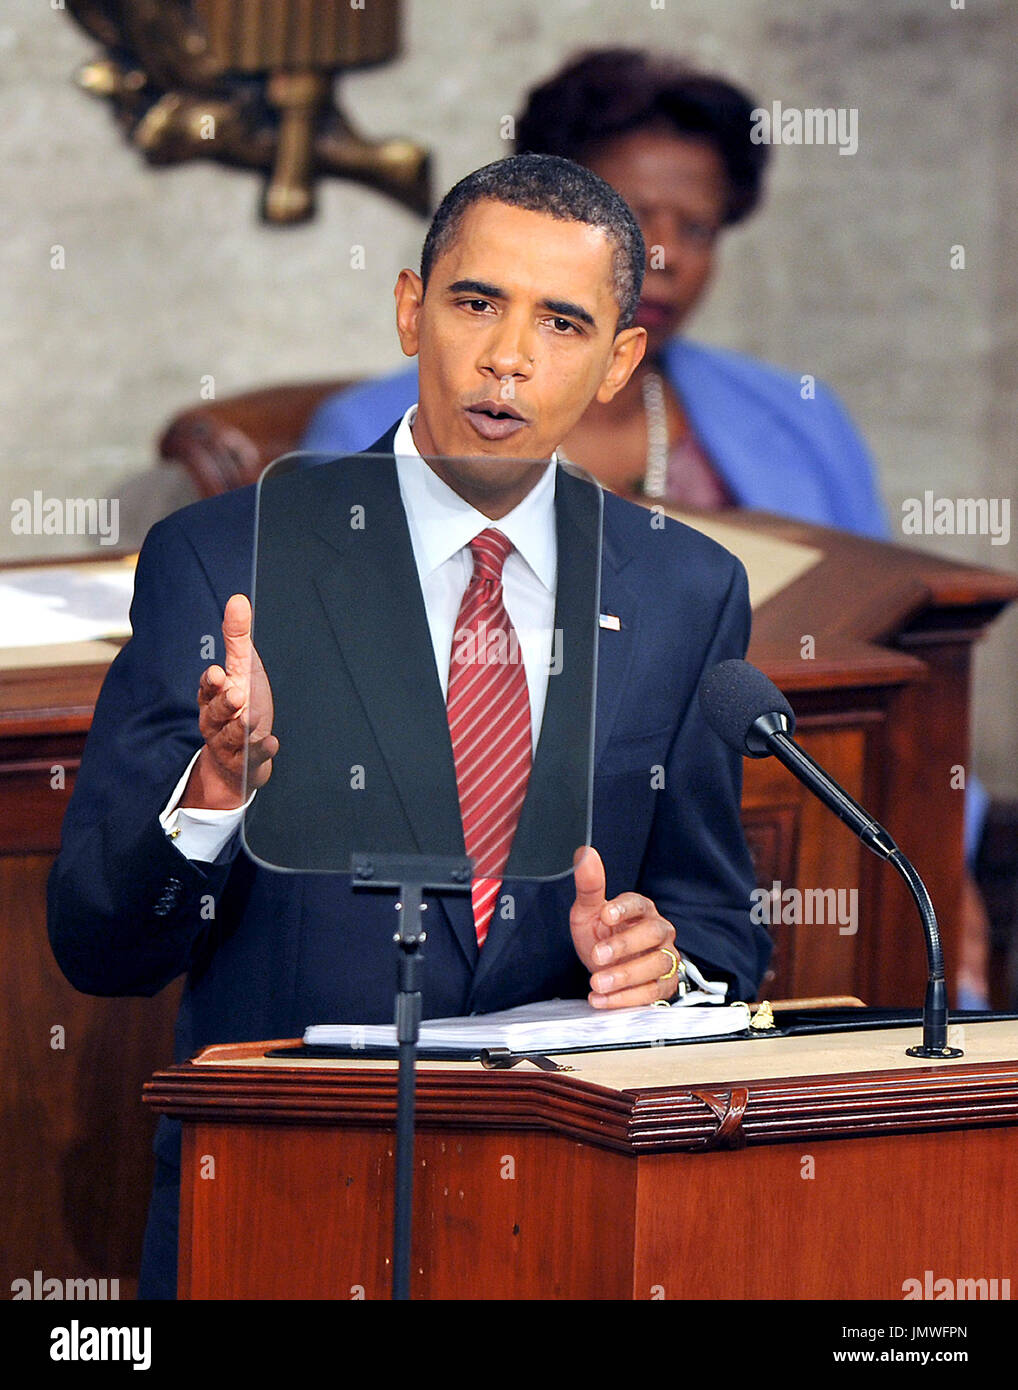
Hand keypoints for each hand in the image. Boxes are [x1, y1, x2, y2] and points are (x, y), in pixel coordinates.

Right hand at [181, 594, 277, 809]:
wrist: (239, 759)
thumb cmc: (240, 706)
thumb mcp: (241, 669)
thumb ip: (237, 638)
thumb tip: (238, 599)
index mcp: (213, 697)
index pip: (208, 689)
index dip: (211, 683)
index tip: (217, 674)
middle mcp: (217, 721)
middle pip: (215, 712)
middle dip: (223, 703)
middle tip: (235, 695)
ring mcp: (229, 745)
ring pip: (229, 737)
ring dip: (239, 727)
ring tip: (250, 717)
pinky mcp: (245, 763)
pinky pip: (251, 758)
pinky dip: (261, 750)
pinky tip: (272, 742)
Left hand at [569, 846, 680, 1007]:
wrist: (606, 967)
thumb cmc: (601, 934)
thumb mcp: (588, 911)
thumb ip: (588, 885)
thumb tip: (584, 853)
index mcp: (641, 909)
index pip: (638, 903)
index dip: (623, 909)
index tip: (605, 915)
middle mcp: (659, 931)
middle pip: (652, 934)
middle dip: (624, 946)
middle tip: (597, 956)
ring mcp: (665, 958)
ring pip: (655, 965)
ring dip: (625, 976)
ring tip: (597, 984)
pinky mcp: (665, 984)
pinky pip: (653, 992)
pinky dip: (627, 999)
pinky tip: (602, 999)